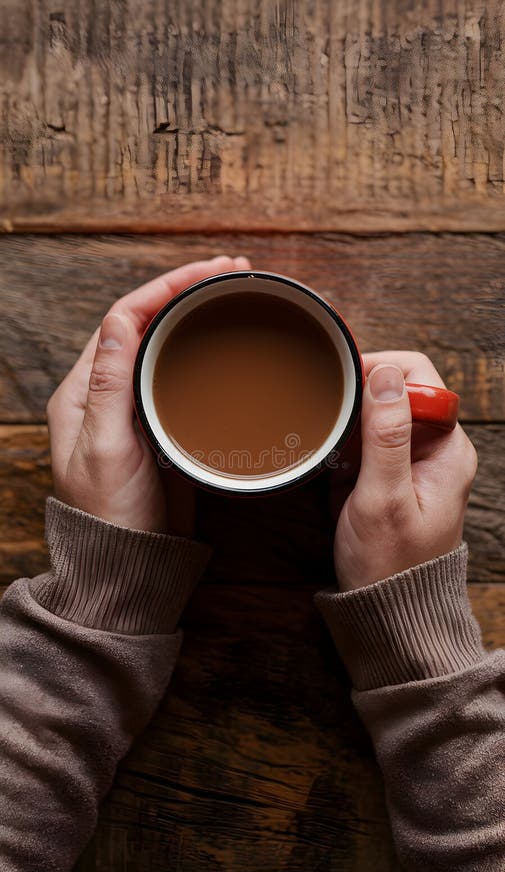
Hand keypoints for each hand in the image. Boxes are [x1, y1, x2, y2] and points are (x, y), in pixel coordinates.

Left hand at [47, 255, 250, 533]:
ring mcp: (135, 410)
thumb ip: (112, 384)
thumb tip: (121, 321)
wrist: (130, 564)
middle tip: (233, 272)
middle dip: (187, 292)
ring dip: (195, 317)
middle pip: (146, 324)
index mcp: (85, 390)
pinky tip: (226, 346)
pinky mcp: (160, 429)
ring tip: (233, 294)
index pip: (125, 319)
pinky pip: (179, 379)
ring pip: (164, 347)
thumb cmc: (111, 514)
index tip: (209, 272)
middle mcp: (107, 393)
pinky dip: (202, 354)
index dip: (166, 288)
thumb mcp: (106, 447)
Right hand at [334, 352, 477, 590]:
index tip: (341, 384)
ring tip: (334, 458)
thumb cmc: (390, 563)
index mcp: (447, 447)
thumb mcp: (383, 497)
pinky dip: (343, 450)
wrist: (386, 611)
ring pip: (374, 416)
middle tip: (329, 424)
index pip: (419, 377)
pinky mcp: (389, 476)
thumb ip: (386, 434)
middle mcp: (435, 448)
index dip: (379, 371)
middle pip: (395, 392)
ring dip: (347, 429)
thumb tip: (387, 374)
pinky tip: (334, 472)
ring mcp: (411, 461)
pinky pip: (363, 442)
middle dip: (357, 404)